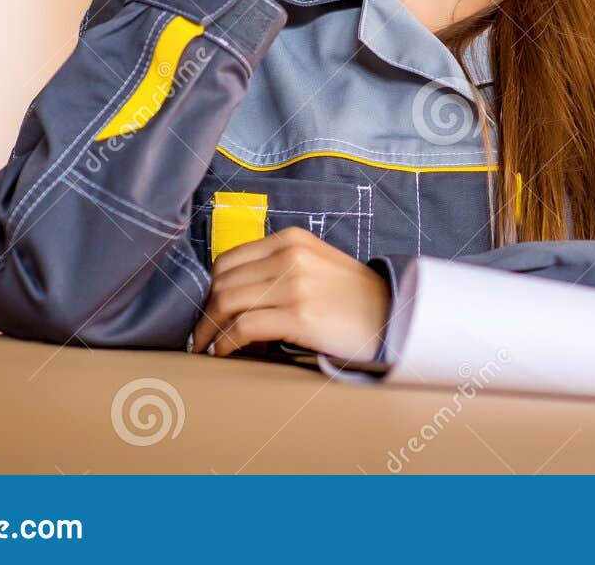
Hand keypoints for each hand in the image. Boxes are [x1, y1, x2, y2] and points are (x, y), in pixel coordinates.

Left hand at [191, 227, 391, 362]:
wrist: (394, 315)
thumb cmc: (353, 297)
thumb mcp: (316, 265)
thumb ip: (278, 268)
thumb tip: (231, 295)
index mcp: (292, 240)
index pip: (228, 261)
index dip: (209, 290)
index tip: (206, 312)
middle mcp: (291, 256)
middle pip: (222, 283)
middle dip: (205, 314)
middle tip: (200, 337)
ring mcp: (296, 285)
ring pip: (227, 304)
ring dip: (210, 331)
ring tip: (208, 348)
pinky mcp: (301, 316)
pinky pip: (243, 329)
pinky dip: (226, 344)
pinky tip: (225, 354)